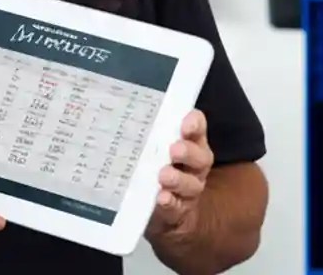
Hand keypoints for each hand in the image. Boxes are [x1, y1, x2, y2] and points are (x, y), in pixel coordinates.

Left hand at [146, 110, 213, 238]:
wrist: (160, 214)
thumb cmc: (152, 169)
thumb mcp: (150, 148)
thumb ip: (146, 132)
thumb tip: (121, 109)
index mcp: (190, 146)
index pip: (197, 131)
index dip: (195, 125)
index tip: (186, 123)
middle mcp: (194, 168)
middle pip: (201, 158)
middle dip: (189, 152)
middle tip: (175, 149)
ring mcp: (188, 191)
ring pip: (191, 185)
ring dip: (178, 179)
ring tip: (164, 175)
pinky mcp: (178, 213)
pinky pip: (177, 208)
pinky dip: (170, 203)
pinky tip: (162, 198)